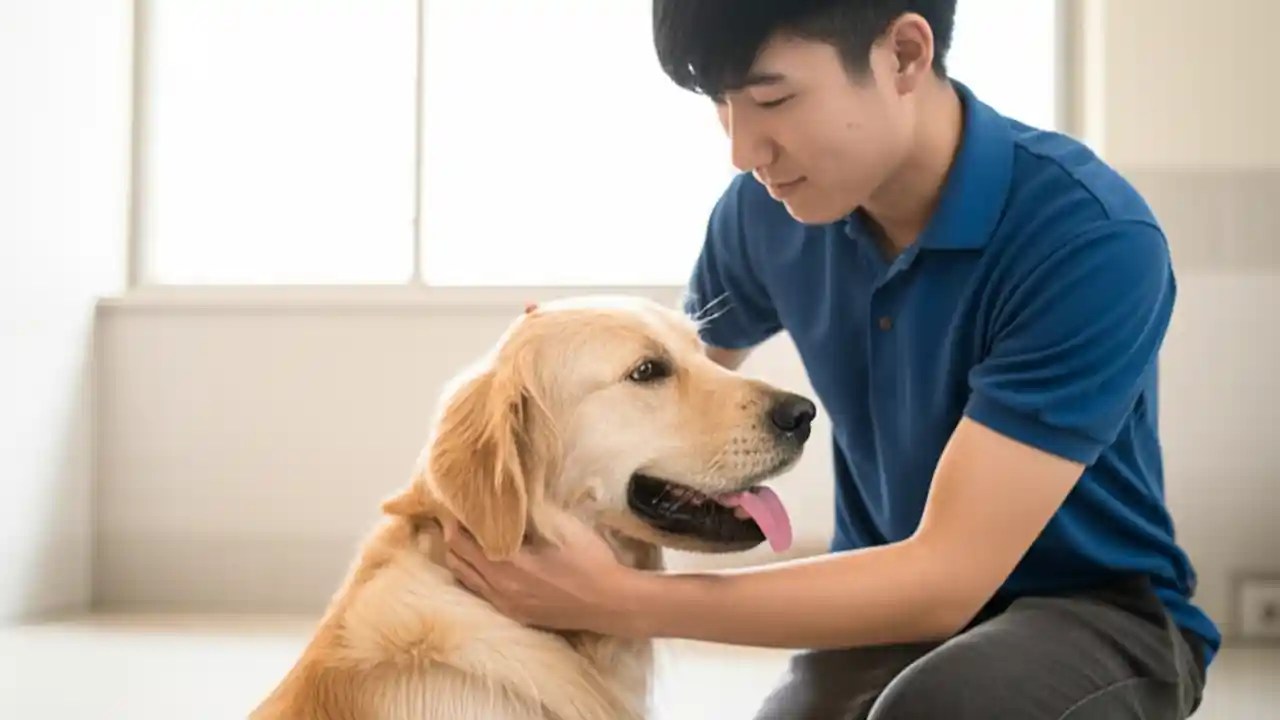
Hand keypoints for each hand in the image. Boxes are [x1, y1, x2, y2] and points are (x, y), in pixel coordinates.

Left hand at [441, 514, 643, 635]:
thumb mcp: (562, 526)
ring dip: (462, 557)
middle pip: (457, 560)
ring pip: (465, 579)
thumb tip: (508, 498)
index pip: (462, 540)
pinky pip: (481, 593)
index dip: (455, 520)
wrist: (611, 602)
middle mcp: (499, 588)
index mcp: (508, 565)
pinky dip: (474, 575)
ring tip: (468, 537)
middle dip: (454, 536)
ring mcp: (506, 605)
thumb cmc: (590, 560)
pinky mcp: (516, 615)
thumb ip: (530, 512)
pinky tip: (486, 562)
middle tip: (460, 517)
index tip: (457, 503)